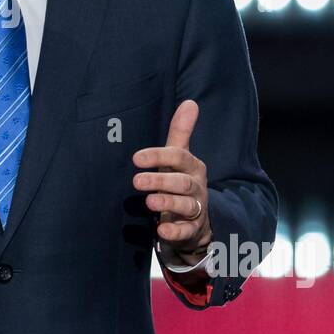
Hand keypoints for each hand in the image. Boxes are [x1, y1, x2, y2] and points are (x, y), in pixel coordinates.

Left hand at [132, 99, 210, 261]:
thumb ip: (181, 132)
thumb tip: (190, 102)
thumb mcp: (180, 157)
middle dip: (160, 181)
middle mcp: (196, 187)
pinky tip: (162, 231)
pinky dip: (176, 231)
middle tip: (137, 181)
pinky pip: (186, 231)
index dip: (158, 156)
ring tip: (149, 202)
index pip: (179, 157)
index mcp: (192, 167)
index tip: (136, 159)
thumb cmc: (181, 181)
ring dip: (167, 202)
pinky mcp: (192, 229)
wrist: (196, 219)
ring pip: (186, 205)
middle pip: (182, 182)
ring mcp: (196, 209)